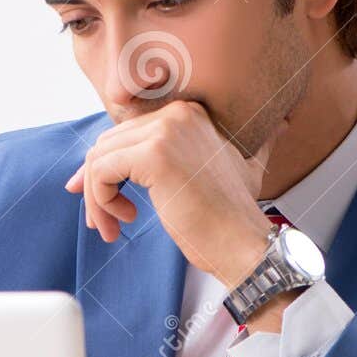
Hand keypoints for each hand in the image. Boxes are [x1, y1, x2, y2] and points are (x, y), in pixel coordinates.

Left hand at [64, 101, 275, 284]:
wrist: (244, 243)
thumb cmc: (231, 216)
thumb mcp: (231, 167)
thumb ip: (210, 147)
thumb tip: (260, 129)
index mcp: (188, 113)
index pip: (126, 133)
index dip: (105, 165)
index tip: (101, 196)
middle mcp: (177, 113)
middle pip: (108, 144)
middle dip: (96, 184)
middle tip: (102, 220)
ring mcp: (165, 131)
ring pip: (99, 158)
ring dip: (98, 198)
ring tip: (112, 226)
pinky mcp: (153, 155)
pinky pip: (101, 172)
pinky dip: (102, 200)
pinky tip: (126, 219)